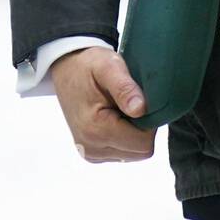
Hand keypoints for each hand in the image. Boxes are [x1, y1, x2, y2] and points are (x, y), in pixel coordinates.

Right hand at [51, 46, 155, 163]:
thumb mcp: (108, 67)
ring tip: (122, 108)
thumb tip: (140, 109)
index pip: (143, 144)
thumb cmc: (89, 65)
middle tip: (133, 103)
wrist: (67, 69)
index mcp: (95, 129)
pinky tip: (116, 116)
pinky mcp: (92, 153)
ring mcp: (90, 153)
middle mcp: (91, 148)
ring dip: (134, 132)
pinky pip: (122, 152)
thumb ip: (125, 88)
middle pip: (140, 151)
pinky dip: (125, 136)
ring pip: (132, 153)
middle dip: (144, 128)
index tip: (142, 101)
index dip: (151, 122)